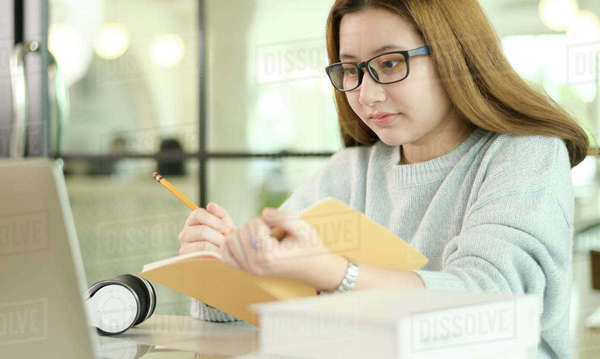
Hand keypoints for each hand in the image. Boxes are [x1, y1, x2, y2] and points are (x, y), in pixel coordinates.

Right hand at [178, 202, 235, 254]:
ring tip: (227, 249)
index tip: (228, 229)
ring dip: (218, 247)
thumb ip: (220, 213)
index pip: (198, 214)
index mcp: (193, 220)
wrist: (225, 255)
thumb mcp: (225, 223)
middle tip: (229, 242)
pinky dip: (214, 256)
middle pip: (202, 231)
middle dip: (219, 237)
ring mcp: (184, 246)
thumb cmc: (225, 237)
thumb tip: (210, 205)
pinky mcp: (187, 259)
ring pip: (203, 245)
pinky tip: (221, 256)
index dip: (215, 221)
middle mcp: (185, 232)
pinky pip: (202, 257)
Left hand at [219, 208, 334, 283]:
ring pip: (231, 240)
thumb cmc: (310, 248)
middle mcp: (255, 266)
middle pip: (241, 231)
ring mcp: (249, 270)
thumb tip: (264, 212)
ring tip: (264, 237)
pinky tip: (247, 241)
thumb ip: (283, 217)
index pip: (254, 225)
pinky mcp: (247, 270)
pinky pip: (226, 255)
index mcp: (268, 256)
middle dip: (256, 225)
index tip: (280, 228)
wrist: (315, 269)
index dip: (268, 221)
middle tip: (273, 233)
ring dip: (246, 233)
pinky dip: (232, 244)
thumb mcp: (303, 228)